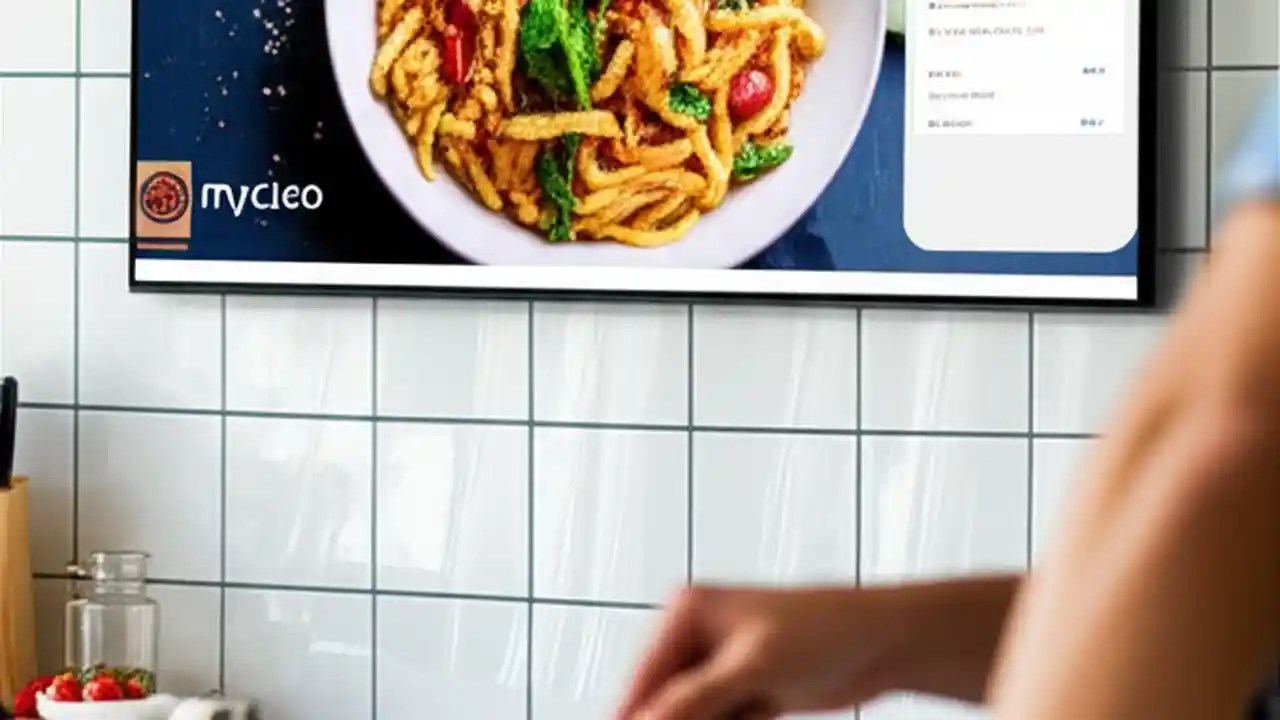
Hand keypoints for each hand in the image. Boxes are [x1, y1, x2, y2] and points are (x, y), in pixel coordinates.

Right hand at [615, 586, 910, 719]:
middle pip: (663, 702)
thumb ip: (695, 698)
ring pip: (690, 718)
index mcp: (688, 612)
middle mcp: (698, 636)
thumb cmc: (828, 628)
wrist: (883, 642)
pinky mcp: (744, 692)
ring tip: (750, 711)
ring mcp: (720, 667)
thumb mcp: (753, 665)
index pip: (645, 679)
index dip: (635, 718)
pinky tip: (756, 715)